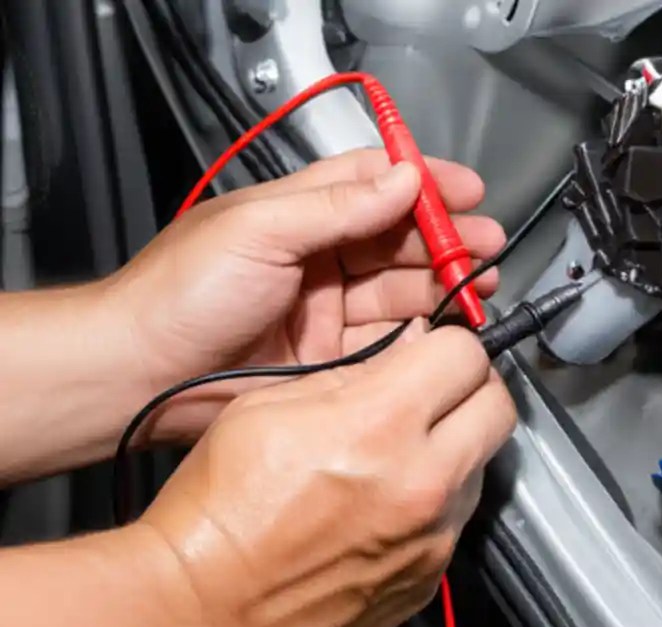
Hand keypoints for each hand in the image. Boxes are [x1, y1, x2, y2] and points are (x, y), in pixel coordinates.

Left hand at [106, 149, 504, 443]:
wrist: (140, 377)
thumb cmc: (178, 295)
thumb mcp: (259, 230)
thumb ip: (337, 206)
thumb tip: (402, 178)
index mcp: (296, 214)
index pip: (373, 184)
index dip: (423, 183)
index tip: (466, 191)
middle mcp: (315, 259)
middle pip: (397, 240)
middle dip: (446, 240)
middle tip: (485, 246)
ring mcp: (324, 311)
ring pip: (401, 291)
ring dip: (443, 285)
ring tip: (479, 285)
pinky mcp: (331, 360)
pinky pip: (390, 342)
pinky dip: (422, 335)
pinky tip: (446, 327)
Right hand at [134, 326, 515, 626]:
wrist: (198, 610)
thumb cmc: (217, 512)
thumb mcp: (270, 404)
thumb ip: (352, 373)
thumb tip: (403, 353)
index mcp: (382, 425)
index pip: (466, 355)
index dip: (447, 345)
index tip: (431, 352)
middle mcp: (422, 482)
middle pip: (498, 406)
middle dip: (470, 389)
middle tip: (435, 392)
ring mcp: (431, 538)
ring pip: (481, 466)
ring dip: (452, 450)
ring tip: (395, 457)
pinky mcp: (428, 579)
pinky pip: (454, 523)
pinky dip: (432, 506)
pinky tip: (382, 508)